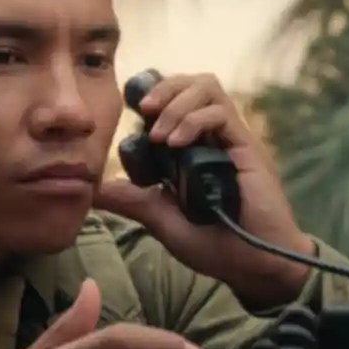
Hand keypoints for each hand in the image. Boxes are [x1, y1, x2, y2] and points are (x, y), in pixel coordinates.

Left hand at [95, 72, 315, 308]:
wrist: (254, 266)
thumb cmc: (215, 244)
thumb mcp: (163, 221)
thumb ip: (134, 202)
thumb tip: (94, 192)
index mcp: (194, 148)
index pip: (178, 98)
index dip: (155, 94)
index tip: (132, 111)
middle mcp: (213, 137)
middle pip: (193, 83)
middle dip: (164, 88)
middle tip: (143, 110)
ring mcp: (231, 140)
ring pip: (207, 88)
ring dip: (177, 101)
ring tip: (159, 133)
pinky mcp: (247, 147)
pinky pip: (220, 114)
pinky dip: (194, 121)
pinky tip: (176, 144)